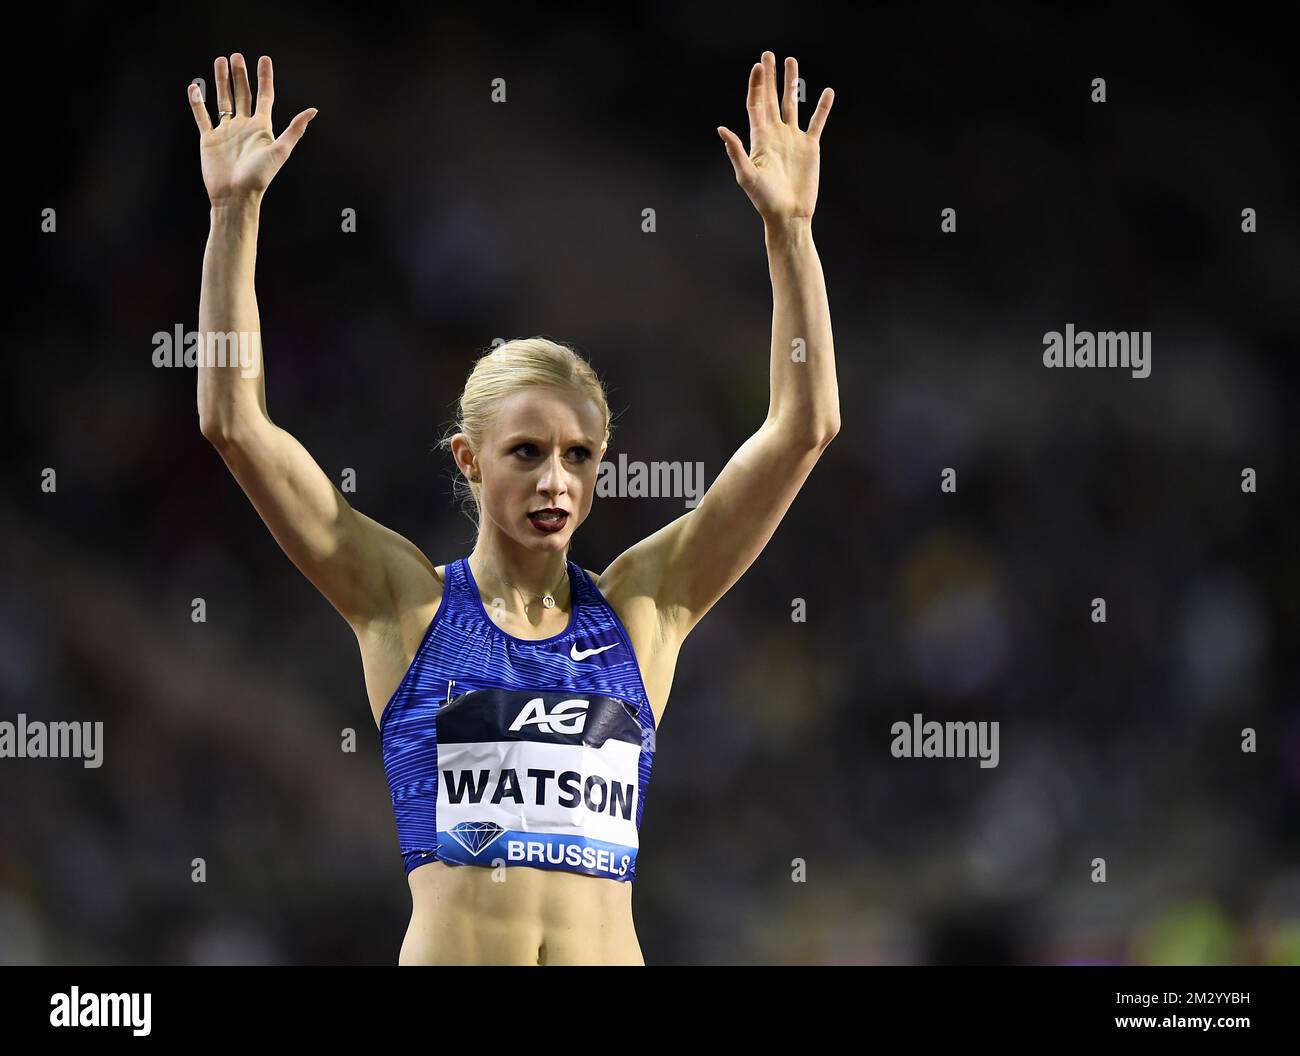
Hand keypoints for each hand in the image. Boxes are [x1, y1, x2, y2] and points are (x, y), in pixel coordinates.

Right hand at [187, 53, 316, 205]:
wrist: (235, 195)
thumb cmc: (260, 177)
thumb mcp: (280, 151)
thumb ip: (295, 129)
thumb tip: (313, 110)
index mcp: (261, 128)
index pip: (264, 96)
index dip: (264, 77)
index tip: (264, 59)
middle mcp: (244, 126)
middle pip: (243, 94)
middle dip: (240, 75)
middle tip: (236, 56)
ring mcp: (226, 131)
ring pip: (223, 99)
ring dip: (222, 81)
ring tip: (220, 61)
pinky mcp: (210, 138)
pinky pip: (202, 115)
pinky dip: (197, 101)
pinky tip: (195, 87)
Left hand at [717, 52, 833, 226]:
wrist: (788, 214)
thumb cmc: (764, 200)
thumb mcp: (747, 176)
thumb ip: (736, 151)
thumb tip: (722, 129)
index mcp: (759, 138)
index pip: (755, 104)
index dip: (756, 85)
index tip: (758, 66)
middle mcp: (775, 134)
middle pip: (771, 98)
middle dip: (770, 77)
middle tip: (769, 54)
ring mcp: (793, 139)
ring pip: (792, 104)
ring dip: (791, 83)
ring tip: (791, 61)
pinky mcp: (810, 147)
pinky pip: (817, 122)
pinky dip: (822, 108)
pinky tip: (827, 92)